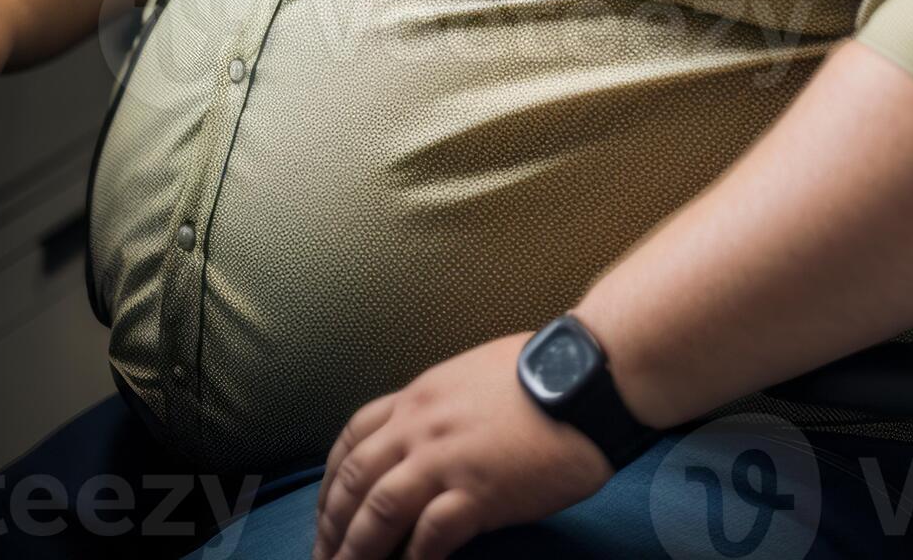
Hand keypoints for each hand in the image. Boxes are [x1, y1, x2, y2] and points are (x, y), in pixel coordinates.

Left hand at [311, 332, 615, 559]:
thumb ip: (443, 404)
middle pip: (353, 480)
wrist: (587, 374)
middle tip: (324, 559)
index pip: (352, 438)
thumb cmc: (544, 372)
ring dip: (356, 552)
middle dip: (331, 526)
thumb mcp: (474, 375)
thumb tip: (429, 435)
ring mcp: (447, 458)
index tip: (326, 513)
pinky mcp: (478, 490)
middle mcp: (421, 425)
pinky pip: (429, 535)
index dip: (331, 482)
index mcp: (420, 395)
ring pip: (378, 512)